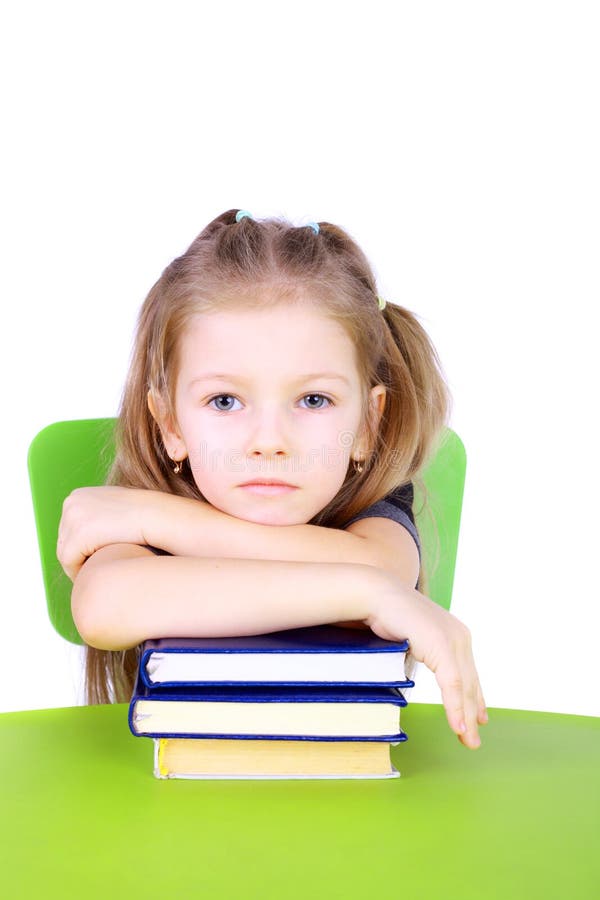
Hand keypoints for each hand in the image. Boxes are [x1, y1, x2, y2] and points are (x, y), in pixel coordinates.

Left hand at [57, 486, 149, 581]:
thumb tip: (92, 532)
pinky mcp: (78, 535)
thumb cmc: (143, 516)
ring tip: (96, 573)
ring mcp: (73, 517)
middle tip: (94, 570)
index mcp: (77, 496)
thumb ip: (99, 516)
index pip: (67, 529)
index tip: (94, 560)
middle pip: (63, 541)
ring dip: (78, 566)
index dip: (80, 548)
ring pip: (64, 553)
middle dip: (78, 557)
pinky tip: (96, 575)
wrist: (157, 516)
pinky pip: (69, 562)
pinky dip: (78, 572)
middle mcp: (70, 502)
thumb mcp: (114, 508)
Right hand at [366, 578, 487, 748]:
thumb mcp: (415, 640)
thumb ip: (426, 653)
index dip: (475, 698)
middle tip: (472, 740)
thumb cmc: (388, 615)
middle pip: (470, 684)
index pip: (469, 674)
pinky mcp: (442, 647)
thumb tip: (422, 672)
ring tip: (468, 740)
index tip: (479, 719)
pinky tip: (459, 726)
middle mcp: (460, 637)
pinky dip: (455, 707)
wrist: (377, 594)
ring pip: (464, 687)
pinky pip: (452, 684)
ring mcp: (453, 640)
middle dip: (472, 713)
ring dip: (465, 717)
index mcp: (456, 635)